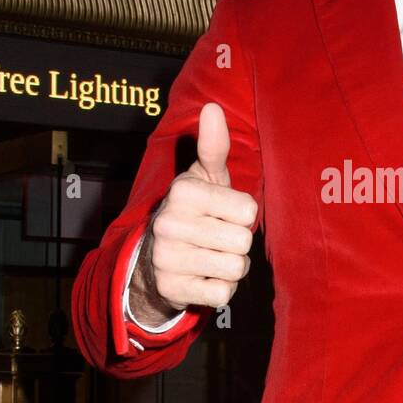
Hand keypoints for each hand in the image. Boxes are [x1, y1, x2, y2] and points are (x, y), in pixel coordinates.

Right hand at [129, 102, 257, 320]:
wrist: (155, 257)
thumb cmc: (194, 210)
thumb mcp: (204, 177)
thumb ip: (213, 146)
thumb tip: (212, 108)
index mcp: (183, 192)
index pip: (248, 210)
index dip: (242, 214)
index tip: (222, 213)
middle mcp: (169, 223)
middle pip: (243, 241)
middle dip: (238, 242)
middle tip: (217, 237)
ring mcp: (168, 258)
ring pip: (236, 268)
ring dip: (232, 266)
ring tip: (212, 255)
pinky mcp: (172, 289)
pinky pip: (223, 294)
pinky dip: (221, 288)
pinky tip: (203, 276)